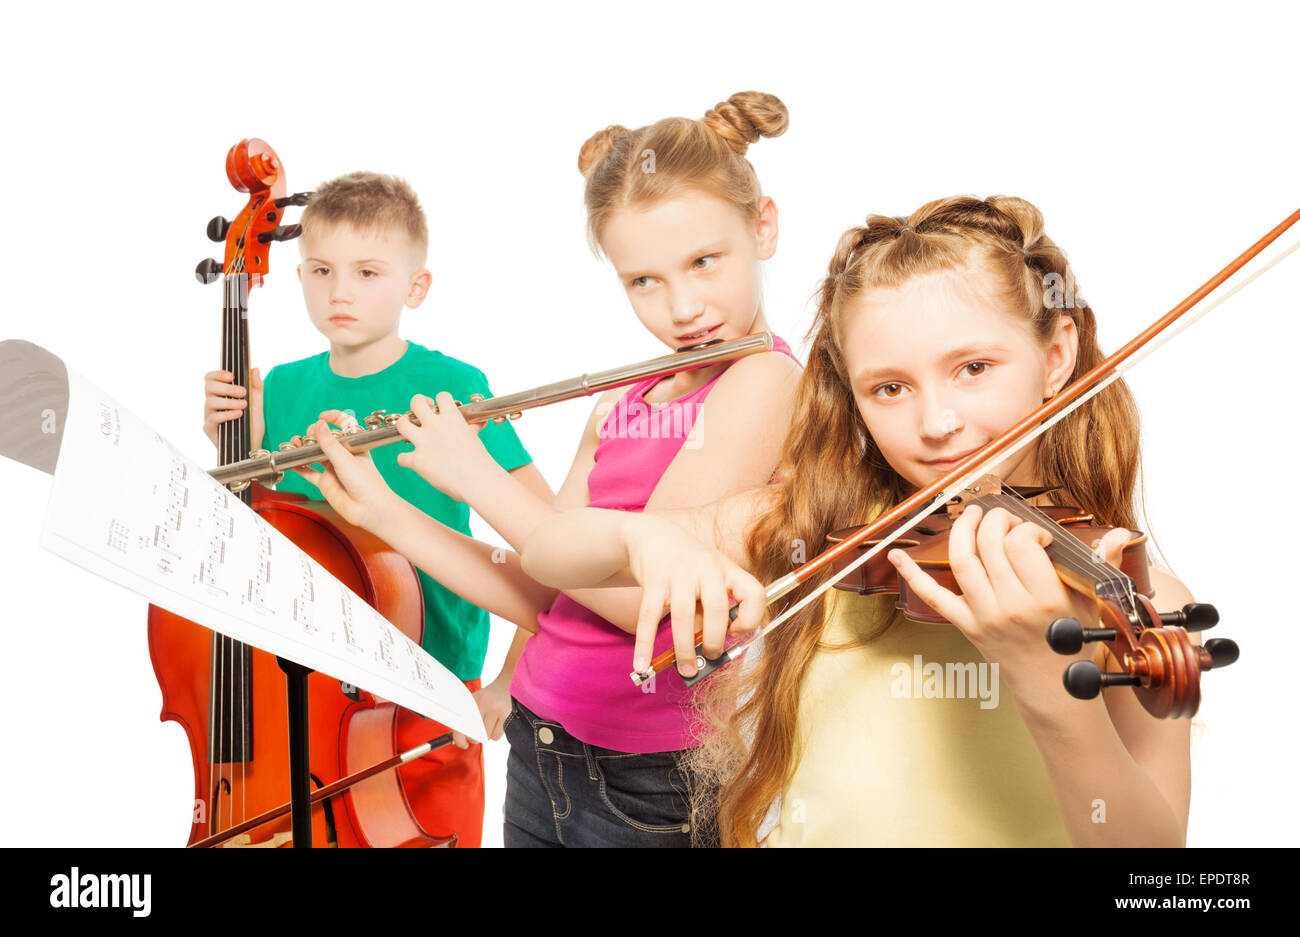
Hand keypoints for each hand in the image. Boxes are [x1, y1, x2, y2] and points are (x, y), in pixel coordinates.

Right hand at [203, 367, 262, 449]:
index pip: (211, 378)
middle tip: (242, 392)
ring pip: (210, 402)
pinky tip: (239, 414)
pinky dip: (227, 414)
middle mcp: (212, 402)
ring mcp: (209, 415)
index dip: (218, 373)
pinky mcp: (209, 428)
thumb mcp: (257, 404)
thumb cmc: (252, 424)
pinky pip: (213, 417)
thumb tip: (255, 369)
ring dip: (229, 402)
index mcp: (221, 394)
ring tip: (243, 405)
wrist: (253, 445)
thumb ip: (256, 387)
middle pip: (209, 387)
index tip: (232, 376)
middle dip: (226, 388)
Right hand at [287, 411, 400, 531]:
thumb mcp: (346, 459)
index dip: (334, 418)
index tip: (321, 416)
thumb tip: (318, 424)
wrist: (369, 510)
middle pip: (325, 439)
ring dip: (303, 448)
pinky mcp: (325, 482)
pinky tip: (289, 461)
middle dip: (313, 434)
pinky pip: (308, 472)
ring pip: (314, 454)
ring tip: (294, 444)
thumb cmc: (367, 484)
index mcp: (354, 445)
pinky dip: (298, 466)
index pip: (344, 425)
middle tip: (308, 436)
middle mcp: (343, 456)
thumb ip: (329, 443)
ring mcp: (333, 469)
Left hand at [390, 392, 492, 501]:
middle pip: (416, 402)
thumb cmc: (479, 461)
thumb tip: (479, 423)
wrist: (476, 480)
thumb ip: (470, 429)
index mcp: (452, 418)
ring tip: (408, 429)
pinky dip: (405, 460)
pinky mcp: (417, 461)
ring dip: (404, 424)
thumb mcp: (475, 439)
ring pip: (402, 424)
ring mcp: (423, 442)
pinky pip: (401, 457)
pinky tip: (411, 461)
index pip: (441, 396)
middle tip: (421, 412)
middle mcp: (434, 426)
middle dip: (418, 404)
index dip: (440, 400)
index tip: (440, 408)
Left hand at [449, 678, 512, 748]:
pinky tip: (498, 722)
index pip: (461, 724)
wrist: (508, 684)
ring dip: (487, 734)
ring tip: (491, 721)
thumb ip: (466, 717)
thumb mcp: (475, 701)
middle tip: (478, 732)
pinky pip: (496, 736)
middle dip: (475, 738)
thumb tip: (459, 738)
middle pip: (474, 735)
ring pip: (486, 736)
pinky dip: (496, 733)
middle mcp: (483, 703)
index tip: (463, 744)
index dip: (459, 738)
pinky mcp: (506, 714)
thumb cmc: (489, 696)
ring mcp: (496, 708)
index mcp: (472, 700)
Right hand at [626, 514, 766, 678]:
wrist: (652, 534)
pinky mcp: (652, 579)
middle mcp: (706, 567)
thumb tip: (709, 652)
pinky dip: (646, 644)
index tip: (737, 632)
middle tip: (711, 657)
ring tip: (686, 669)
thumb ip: (711, 610)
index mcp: (727, 569)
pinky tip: (643, 664)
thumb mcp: (708, 579)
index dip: (751, 618)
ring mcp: (678, 572)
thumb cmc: (687, 566)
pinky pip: (649, 617)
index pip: (754, 592)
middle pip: (717, 608)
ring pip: (683, 616)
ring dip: (685, 650)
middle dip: (715, 641)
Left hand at [887, 505, 1129, 700]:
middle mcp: (1010, 606)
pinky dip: (912, 575)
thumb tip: (1121, 534)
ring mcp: (985, 617)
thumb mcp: (1092, 605)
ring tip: (971, 516)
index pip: (1022, 545)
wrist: (1054, 691)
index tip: (1038, 535)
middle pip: (991, 546)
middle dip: (995, 522)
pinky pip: (934, 598)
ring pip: (962, 562)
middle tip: (1003, 519)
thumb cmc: (1076, 645)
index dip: (1027, 529)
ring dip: (962, 532)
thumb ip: (1103, 565)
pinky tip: (895, 554)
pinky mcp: (967, 626)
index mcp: (1045, 599)